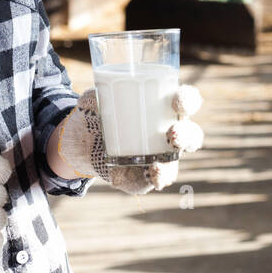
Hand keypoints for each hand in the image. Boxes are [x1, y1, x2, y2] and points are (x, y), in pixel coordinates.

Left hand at [56, 84, 204, 194]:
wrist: (82, 139)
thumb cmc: (99, 109)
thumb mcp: (97, 94)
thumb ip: (99, 92)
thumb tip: (97, 92)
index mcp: (165, 108)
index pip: (187, 101)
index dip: (188, 100)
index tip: (177, 100)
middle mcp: (169, 134)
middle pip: (189, 136)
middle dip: (185, 136)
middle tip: (172, 134)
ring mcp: (158, 158)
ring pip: (174, 163)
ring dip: (170, 164)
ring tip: (158, 164)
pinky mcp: (142, 177)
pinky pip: (153, 181)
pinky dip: (155, 178)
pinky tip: (152, 175)